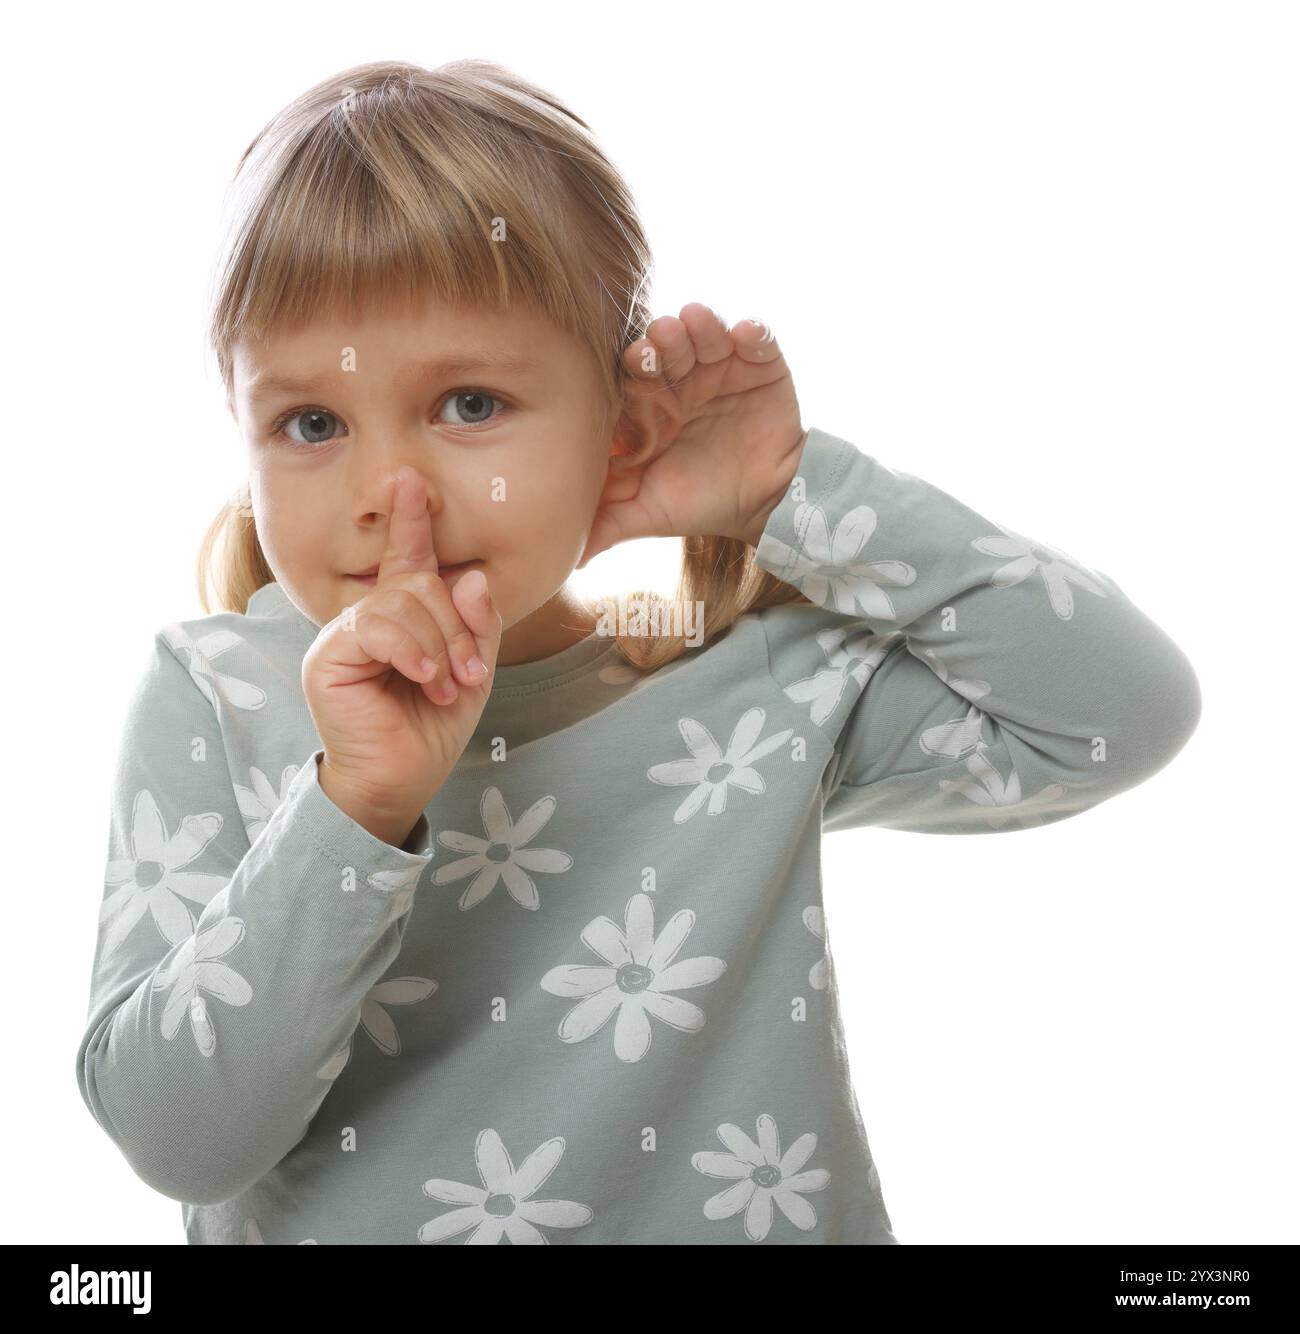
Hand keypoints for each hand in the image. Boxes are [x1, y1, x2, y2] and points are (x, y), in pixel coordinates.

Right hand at [302, 466, 502, 839]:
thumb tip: (470, 576)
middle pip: (418, 582)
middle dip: (455, 626)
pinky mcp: (327, 655)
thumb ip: (477, 625)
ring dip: (437, 646)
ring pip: (400, 602)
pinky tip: (423, 680)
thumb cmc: (431, 727)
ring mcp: (342, 634)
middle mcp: (367, 617)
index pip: (406, 558)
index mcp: (400, 616)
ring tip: (444, 686)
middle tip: (468, 672)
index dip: (410, 521)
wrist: (401, 780)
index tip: (413, 482)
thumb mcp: (471, 672)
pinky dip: (411, 652)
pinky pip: (376, 627)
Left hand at [577, 303, 808, 566]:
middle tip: (661, 338)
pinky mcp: (761, 364)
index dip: (633, 367)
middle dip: (663, 338)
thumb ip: (609, 524)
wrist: (764, 506)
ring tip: (697, 322)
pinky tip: (743, 334)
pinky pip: (756, 338)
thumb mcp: (650, 514)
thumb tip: (566, 558)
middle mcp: (683, 378)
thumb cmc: (700, 504)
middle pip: (667, 345)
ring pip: (705, 332)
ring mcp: (721, 367)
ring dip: (700, 325)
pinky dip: (750, 331)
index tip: (633, 365)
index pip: (634, 374)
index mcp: (651, 403)